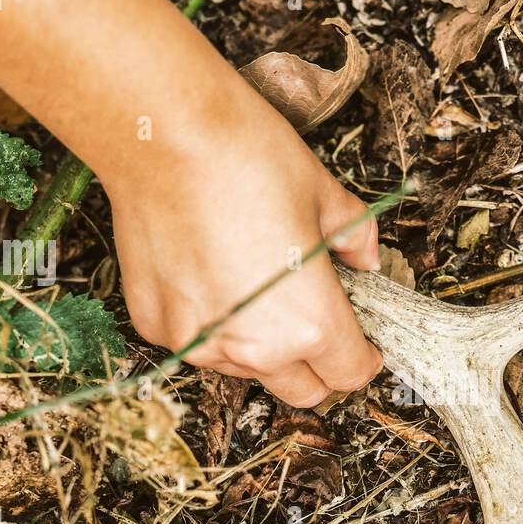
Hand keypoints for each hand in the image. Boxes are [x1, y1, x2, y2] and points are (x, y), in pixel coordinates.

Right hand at [108, 79, 382, 407]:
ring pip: (247, 370)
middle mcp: (252, 347)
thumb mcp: (326, 196)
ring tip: (257, 287)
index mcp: (309, 323)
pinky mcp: (155, 325)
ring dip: (262, 347)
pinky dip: (212, 324)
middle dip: (317, 365)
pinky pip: (198, 343)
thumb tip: (367, 260)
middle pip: (302, 390)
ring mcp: (197, 341)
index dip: (362, 357)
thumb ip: (356, 240)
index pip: (349, 375)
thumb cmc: (249, 158)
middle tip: (316, 322)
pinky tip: (211, 273)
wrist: (162, 134)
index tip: (361, 342)